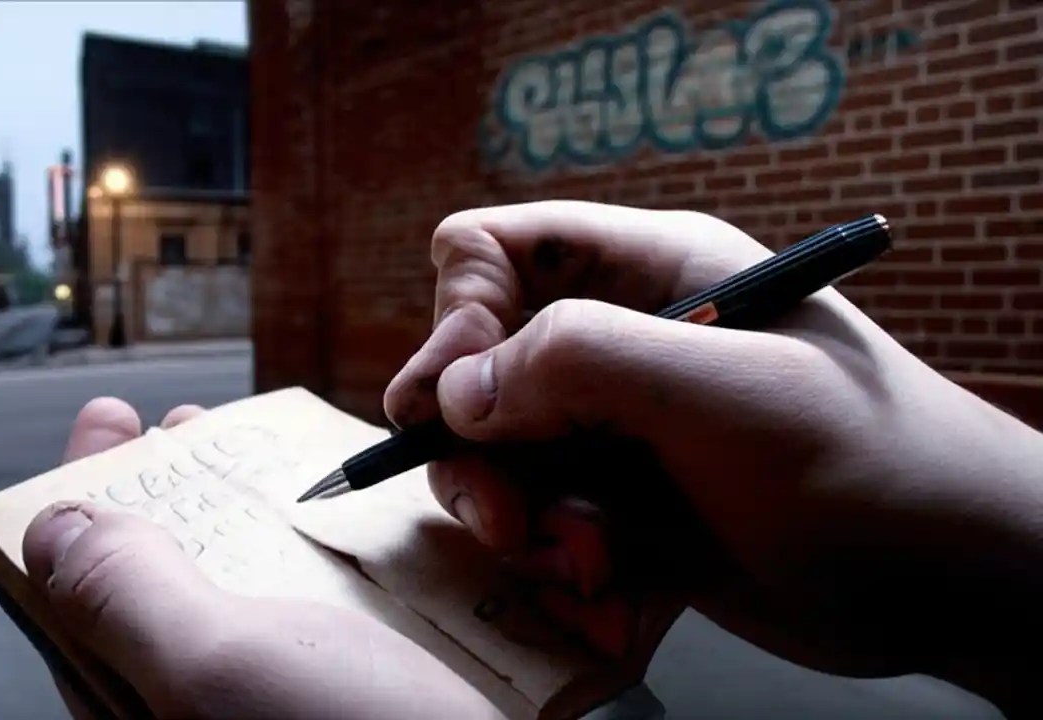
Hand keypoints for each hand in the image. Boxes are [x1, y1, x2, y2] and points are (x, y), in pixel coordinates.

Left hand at [22, 398, 505, 719]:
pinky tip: (348, 508)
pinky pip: (325, 599)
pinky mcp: (359, 683)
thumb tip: (53, 528)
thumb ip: (127, 598)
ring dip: (254, 505)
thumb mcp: (214, 672)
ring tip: (264, 446)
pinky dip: (328, 540)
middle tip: (190, 420)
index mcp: (146, 706)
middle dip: (173, 486)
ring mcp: (286, 690)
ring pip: (250, 581)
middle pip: (165, 575)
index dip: (79, 498)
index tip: (109, 415)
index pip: (79, 590)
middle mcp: (209, 700)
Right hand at [384, 201, 1042, 714]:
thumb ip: (580, 363)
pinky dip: (554, 560)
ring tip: (581, 559)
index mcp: (647, 271)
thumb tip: (454, 393)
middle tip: (508, 517)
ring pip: (493, 457)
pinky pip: (538, 522)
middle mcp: (618, 342)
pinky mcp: (622, 506)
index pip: (492, 255)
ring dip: (512, 516)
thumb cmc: (864, 460)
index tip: (457, 408)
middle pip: (473, 367)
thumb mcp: (726, 391)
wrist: (950, 579)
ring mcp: (615, 429)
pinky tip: (613, 585)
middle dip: (474, 448)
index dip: (457, 321)